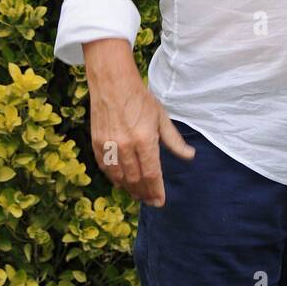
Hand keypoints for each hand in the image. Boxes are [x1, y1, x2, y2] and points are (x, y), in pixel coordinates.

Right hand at [84, 38, 194, 206]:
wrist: (112, 83)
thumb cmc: (140, 99)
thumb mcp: (162, 117)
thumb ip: (174, 141)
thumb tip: (189, 156)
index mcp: (145, 139)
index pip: (152, 174)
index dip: (156, 191)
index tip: (160, 202)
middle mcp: (125, 146)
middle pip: (136, 180)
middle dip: (144, 194)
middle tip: (151, 200)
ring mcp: (109, 146)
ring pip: (119, 178)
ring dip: (130, 190)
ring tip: (139, 195)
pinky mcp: (96, 144)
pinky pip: (106, 169)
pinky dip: (115, 179)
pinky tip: (122, 183)